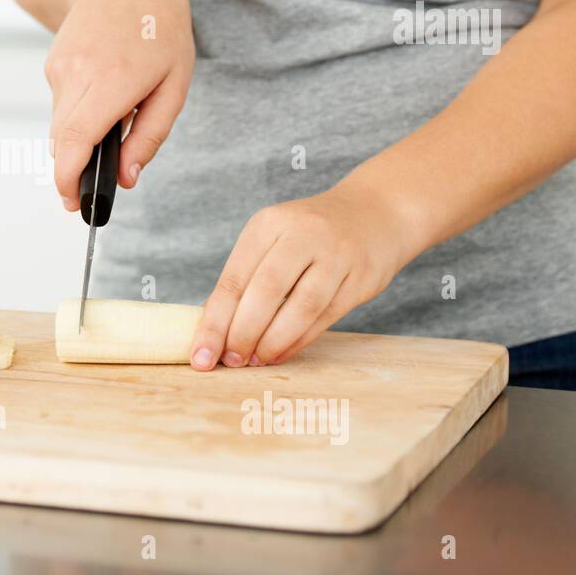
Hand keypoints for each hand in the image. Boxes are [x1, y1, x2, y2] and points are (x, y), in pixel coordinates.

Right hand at [45, 0, 194, 208]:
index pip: (76, 141)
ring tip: (114, 120)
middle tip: (90, 192)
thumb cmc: (159, 29)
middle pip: (63, 142)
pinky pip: (61, 106)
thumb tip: (127, 178)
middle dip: (73, 171)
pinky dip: (78, 114)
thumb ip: (149, 136)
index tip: (74, 202)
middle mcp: (77, 74)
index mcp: (113, 80)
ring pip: (62, 126)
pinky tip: (102, 94)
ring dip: (81, 138)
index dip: (69, 179)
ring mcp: (59, 68)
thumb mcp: (174, 85)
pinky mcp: (51, 65)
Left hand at [189, 183, 420, 369]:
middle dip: (242, 333)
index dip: (215, 322)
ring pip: (300, 307)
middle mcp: (302, 234)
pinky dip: (299, 340)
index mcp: (268, 224)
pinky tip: (281, 353)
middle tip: (230, 361)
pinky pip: (326, 316)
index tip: (201, 355)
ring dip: (273, 341)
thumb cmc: (308, 235)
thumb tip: (212, 330)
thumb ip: (245, 278)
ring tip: (255, 360)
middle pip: (265, 292)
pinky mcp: (362, 277)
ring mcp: (336, 255)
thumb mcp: (272, 238)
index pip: (233, 279)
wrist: (375, 212)